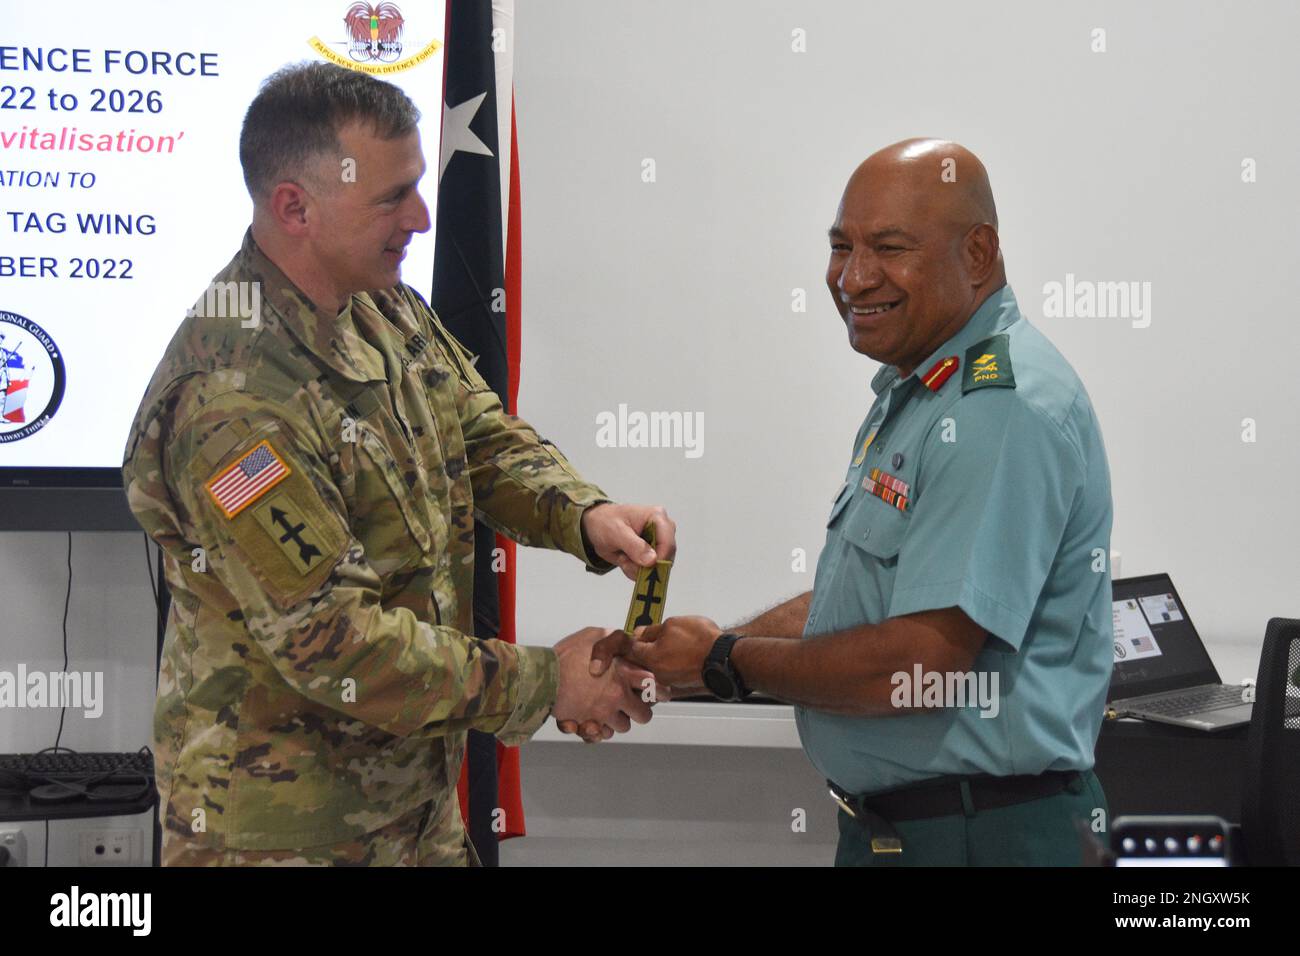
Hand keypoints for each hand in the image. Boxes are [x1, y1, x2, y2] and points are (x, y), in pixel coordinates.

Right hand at [553, 627, 658, 742]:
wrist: (541, 675)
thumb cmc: (567, 653)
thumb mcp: (595, 634)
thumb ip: (615, 639)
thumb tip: (629, 642)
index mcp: (623, 673)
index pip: (655, 686)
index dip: (660, 690)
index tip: (659, 692)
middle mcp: (617, 695)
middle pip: (644, 714)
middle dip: (638, 710)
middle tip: (629, 703)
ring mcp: (603, 712)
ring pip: (623, 727)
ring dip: (618, 720)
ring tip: (607, 708)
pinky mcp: (587, 724)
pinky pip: (601, 735)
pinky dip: (599, 730)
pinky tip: (592, 718)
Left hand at [581, 503, 676, 579]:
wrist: (596, 525)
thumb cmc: (606, 522)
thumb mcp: (615, 532)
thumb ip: (634, 546)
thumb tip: (652, 560)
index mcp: (657, 517)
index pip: (668, 543)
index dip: (658, 561)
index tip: (642, 570)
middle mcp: (662, 529)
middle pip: (665, 558)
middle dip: (643, 565)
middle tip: (624, 560)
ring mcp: (659, 542)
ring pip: (657, 567)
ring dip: (637, 568)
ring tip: (622, 557)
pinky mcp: (653, 553)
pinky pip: (649, 570)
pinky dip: (635, 570)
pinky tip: (625, 559)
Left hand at [590, 615, 721, 696]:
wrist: (726, 659)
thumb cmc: (701, 640)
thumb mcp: (671, 624)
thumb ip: (650, 631)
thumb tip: (639, 634)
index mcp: (646, 657)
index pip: (618, 649)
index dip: (604, 650)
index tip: (595, 661)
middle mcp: (651, 676)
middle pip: (626, 670)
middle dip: (620, 665)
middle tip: (613, 662)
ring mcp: (663, 686)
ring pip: (640, 680)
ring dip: (637, 673)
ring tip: (643, 662)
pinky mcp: (675, 691)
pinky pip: (655, 686)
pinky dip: (652, 680)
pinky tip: (662, 668)